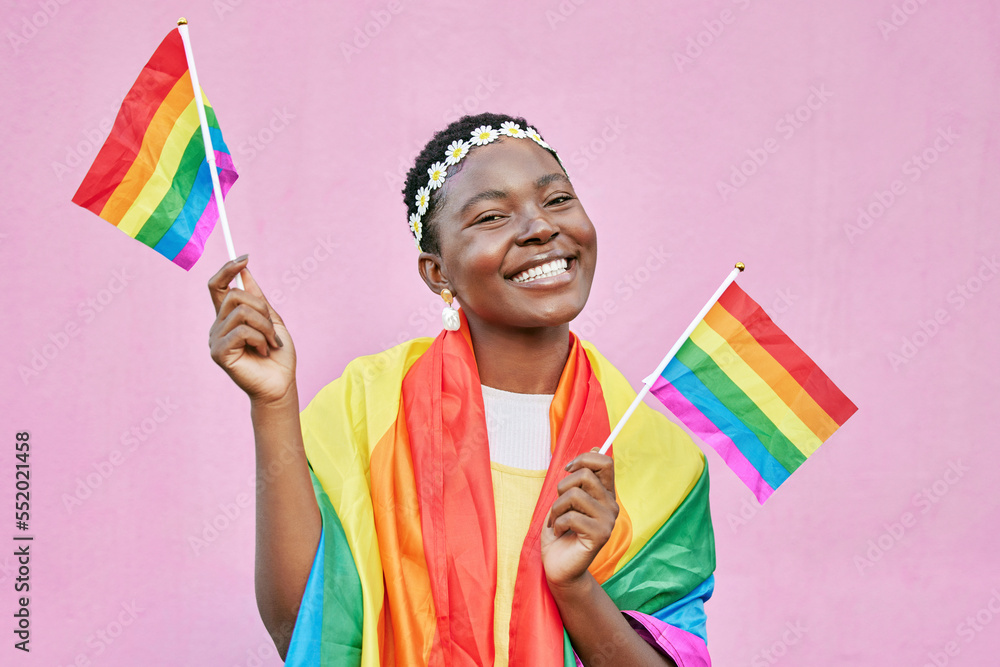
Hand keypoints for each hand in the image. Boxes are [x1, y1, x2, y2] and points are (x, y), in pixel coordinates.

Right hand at [208, 256, 295, 404]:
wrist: (281, 384)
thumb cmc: (278, 356)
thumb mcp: (272, 321)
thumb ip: (258, 298)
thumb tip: (246, 271)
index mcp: (228, 317)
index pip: (218, 286)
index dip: (228, 269)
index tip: (245, 258)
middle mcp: (218, 326)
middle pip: (235, 295)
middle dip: (262, 308)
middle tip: (272, 330)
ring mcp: (216, 339)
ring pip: (241, 312)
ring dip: (264, 326)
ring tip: (270, 343)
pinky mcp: (219, 352)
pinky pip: (241, 330)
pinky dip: (260, 339)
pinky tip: (263, 352)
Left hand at [541, 447, 618, 590]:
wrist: (559, 567)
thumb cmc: (560, 532)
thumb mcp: (567, 499)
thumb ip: (580, 477)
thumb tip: (596, 447)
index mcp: (605, 494)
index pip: (605, 462)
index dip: (584, 459)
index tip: (568, 470)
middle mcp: (611, 505)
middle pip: (585, 475)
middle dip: (562, 487)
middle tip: (559, 506)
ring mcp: (608, 521)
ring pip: (574, 495)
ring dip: (556, 508)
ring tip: (556, 521)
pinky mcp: (600, 535)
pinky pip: (571, 517)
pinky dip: (557, 524)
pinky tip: (559, 533)